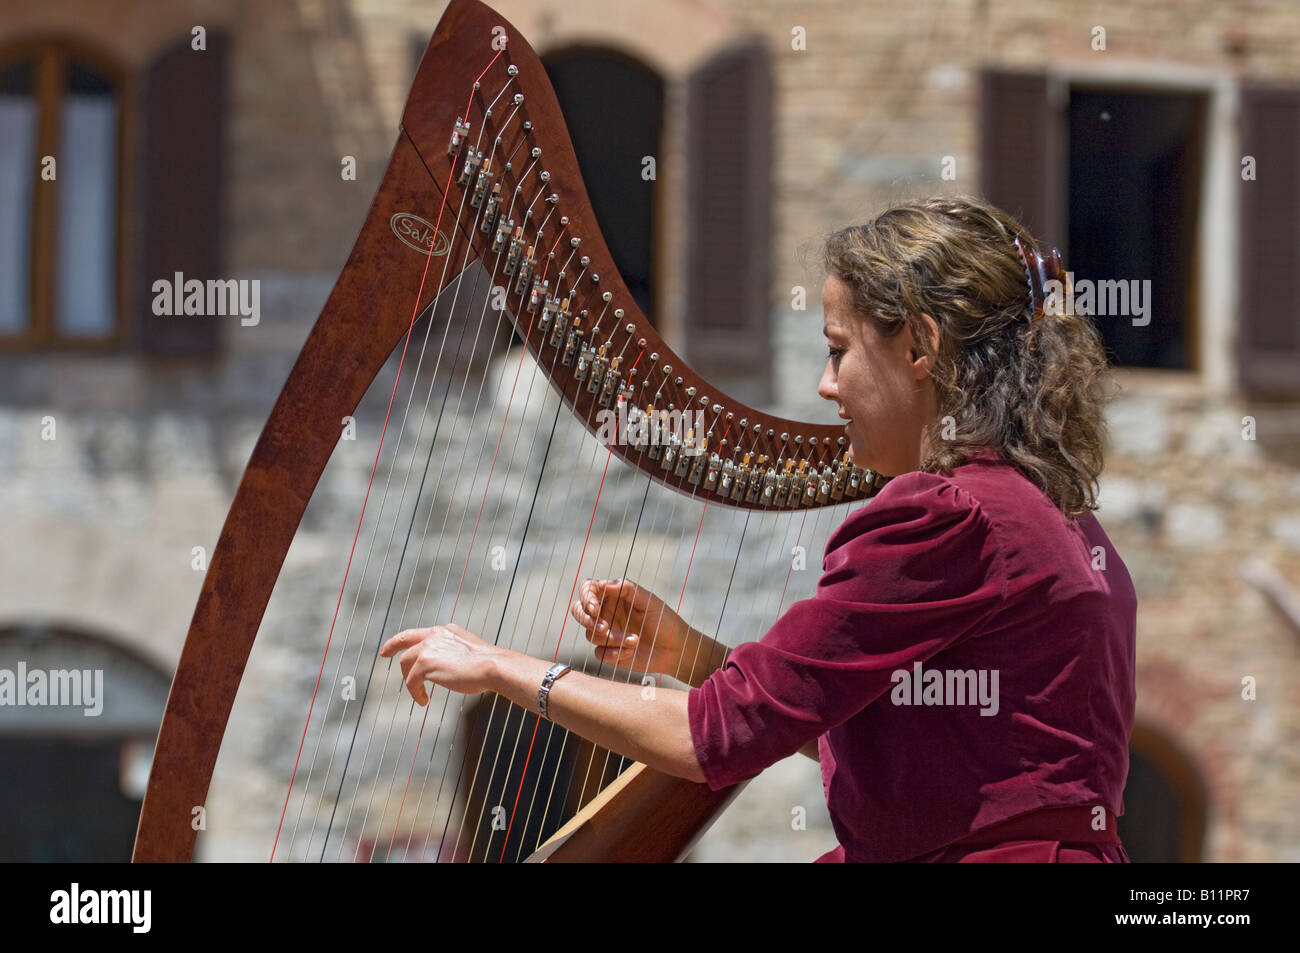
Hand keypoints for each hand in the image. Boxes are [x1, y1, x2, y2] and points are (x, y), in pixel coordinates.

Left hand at [379, 623, 501, 703]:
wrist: (492, 666)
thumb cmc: (487, 665)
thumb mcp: (467, 650)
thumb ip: (453, 652)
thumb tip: (448, 665)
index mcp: (445, 630)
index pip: (417, 633)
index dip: (399, 640)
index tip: (388, 648)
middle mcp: (434, 635)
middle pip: (405, 645)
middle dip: (394, 653)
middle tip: (389, 660)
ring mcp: (428, 648)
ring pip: (406, 663)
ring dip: (410, 681)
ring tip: (420, 694)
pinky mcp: (424, 663)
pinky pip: (412, 681)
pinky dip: (416, 693)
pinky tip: (424, 701)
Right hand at [569, 578, 703, 678]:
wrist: (676, 649)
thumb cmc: (665, 620)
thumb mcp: (649, 600)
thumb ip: (627, 588)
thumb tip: (603, 584)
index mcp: (614, 596)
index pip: (588, 589)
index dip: (586, 596)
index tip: (594, 608)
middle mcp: (606, 613)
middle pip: (579, 611)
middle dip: (587, 619)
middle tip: (604, 627)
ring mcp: (606, 633)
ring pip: (591, 634)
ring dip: (612, 638)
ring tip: (635, 640)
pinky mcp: (609, 653)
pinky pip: (600, 653)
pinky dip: (615, 652)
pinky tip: (632, 651)